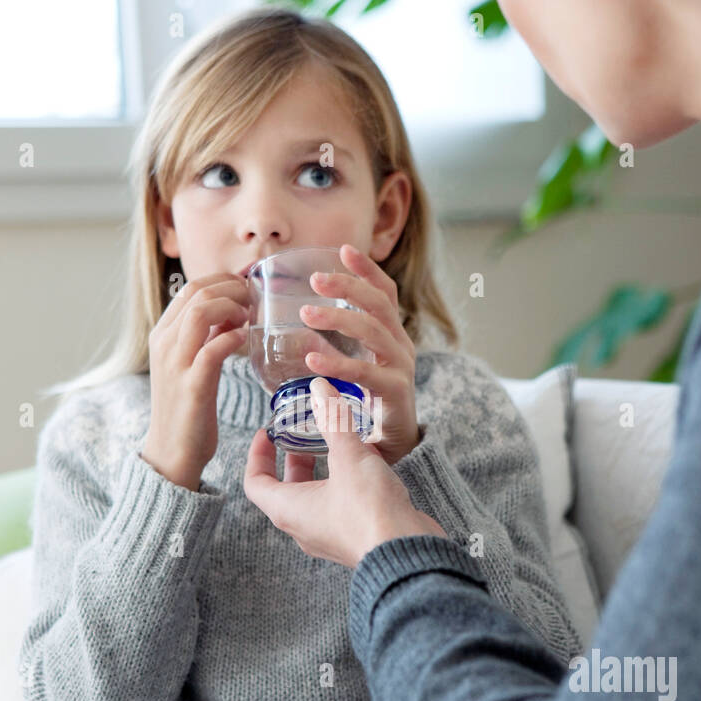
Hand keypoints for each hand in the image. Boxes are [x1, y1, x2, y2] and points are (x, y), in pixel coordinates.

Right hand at [140, 273, 250, 489]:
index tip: (245, 291)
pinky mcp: (192, 385)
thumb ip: (204, 336)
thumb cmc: (188, 407)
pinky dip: (234, 338)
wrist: (171, 451)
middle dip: (233, 290)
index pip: (190, 287)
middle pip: (198, 292)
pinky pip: (214, 348)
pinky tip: (246, 340)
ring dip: (233, 308)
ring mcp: (175, 363)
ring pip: (202, 312)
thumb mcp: (190, 363)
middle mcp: (164, 343)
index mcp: (162, 334)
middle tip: (254, 302)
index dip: (223, 282)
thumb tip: (229, 311)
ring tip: (249, 319)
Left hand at [243, 377, 447, 566]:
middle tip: (303, 432)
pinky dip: (343, 483)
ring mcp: (329, 535)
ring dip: (320, 470)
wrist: (407, 552)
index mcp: (289, 510)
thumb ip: (333, 419)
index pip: (255, 482)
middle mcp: (304, 527)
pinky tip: (364, 464)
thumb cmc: (369, 511)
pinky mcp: (354, 536)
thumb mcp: (348, 456)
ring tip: (336, 443)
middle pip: (286, 488)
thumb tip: (319, 389)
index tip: (267, 432)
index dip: (257, 455)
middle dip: (293, 458)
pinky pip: (339, 507)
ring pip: (314, 497)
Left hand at [300, 243, 419, 466]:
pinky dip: (338, 364)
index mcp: (392, 337)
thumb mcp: (355, 369)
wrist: (397, 451)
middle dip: (348, 287)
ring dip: (339, 319)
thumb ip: (334, 346)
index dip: (367, 270)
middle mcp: (401, 347)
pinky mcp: (395, 395)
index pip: (385, 294)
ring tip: (306, 314)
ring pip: (374, 332)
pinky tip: (312, 359)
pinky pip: (365, 374)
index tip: (343, 249)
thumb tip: (299, 327)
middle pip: (379, 305)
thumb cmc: (372, 407)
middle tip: (315, 278)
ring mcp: (401, 369)